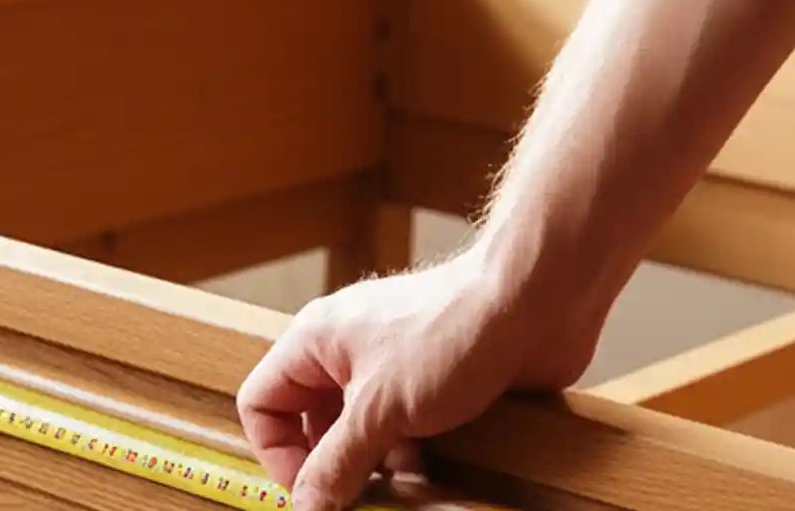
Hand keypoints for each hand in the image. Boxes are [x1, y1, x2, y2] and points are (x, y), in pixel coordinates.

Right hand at [236, 246, 600, 510]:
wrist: (533, 304)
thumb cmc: (452, 332)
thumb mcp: (380, 411)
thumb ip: (337, 462)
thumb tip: (306, 506)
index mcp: (315, 341)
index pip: (262, 402)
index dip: (276, 452)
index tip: (309, 491)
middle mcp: (345, 352)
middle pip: (309, 423)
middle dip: (330, 465)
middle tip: (353, 500)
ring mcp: (388, 366)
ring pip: (357, 432)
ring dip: (373, 466)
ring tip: (400, 488)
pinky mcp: (428, 383)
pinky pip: (399, 431)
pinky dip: (408, 457)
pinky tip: (431, 471)